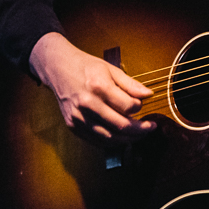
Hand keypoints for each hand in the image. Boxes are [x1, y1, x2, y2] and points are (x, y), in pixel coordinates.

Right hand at [29, 31, 155, 145]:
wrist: (58, 68)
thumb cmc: (86, 67)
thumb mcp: (111, 69)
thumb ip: (130, 84)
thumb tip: (148, 95)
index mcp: (99, 87)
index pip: (128, 106)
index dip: (140, 108)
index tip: (142, 105)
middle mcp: (88, 104)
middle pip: (120, 125)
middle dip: (139, 130)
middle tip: (150, 127)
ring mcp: (79, 117)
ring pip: (109, 138)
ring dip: (127, 139)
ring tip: (138, 134)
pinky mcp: (73, 125)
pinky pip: (96, 140)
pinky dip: (111, 141)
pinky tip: (120, 136)